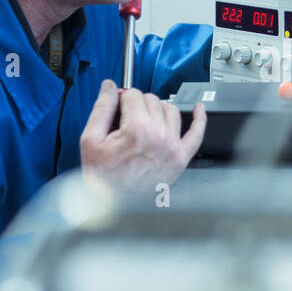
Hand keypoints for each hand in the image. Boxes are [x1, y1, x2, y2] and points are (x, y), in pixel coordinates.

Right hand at [80, 80, 205, 191]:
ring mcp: (172, 148)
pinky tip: (199, 109)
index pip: (133, 95)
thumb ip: (102, 108)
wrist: (112, 203)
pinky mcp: (180, 159)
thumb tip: (109, 87)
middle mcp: (159, 137)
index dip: (122, 99)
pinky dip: (200, 118)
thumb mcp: (91, 139)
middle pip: (152, 100)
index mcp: (137, 130)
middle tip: (126, 119)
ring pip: (171, 109)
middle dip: (137, 105)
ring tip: (145, 119)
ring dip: (158, 109)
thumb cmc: (102, 176)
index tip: (117, 108)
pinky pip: (196, 134)